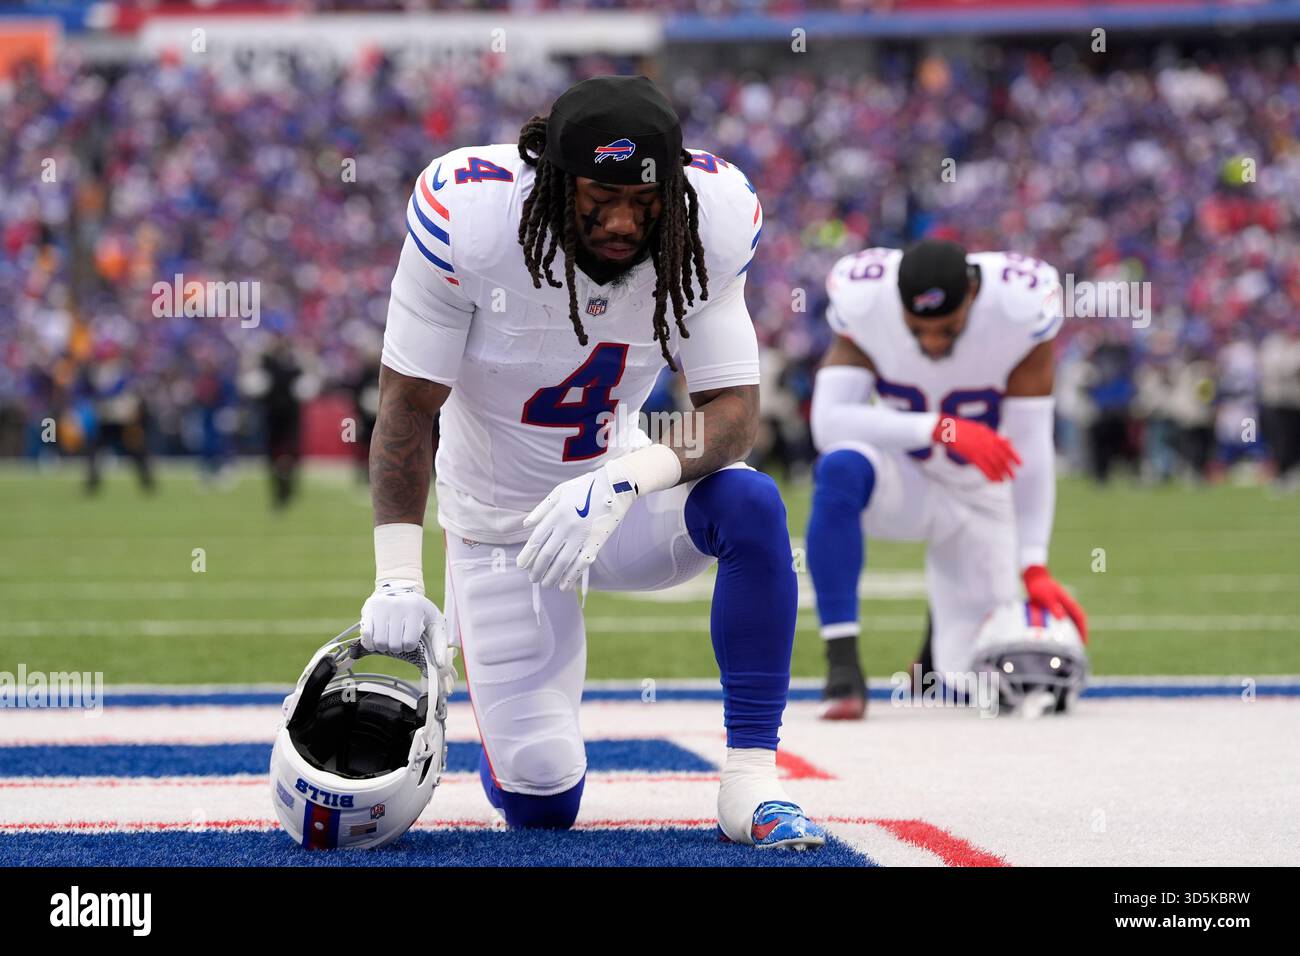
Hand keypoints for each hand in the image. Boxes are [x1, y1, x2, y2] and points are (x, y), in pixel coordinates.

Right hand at [360, 578, 443, 654]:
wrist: (400, 587)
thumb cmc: (420, 611)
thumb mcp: (435, 622)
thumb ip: (440, 644)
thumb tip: (440, 665)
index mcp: (415, 609)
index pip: (409, 642)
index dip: (410, 646)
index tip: (411, 639)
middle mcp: (397, 605)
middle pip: (393, 645)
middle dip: (397, 647)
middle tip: (399, 639)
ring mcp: (381, 606)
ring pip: (379, 642)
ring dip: (384, 646)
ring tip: (389, 638)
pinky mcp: (369, 608)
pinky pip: (365, 634)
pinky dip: (370, 642)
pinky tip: (376, 639)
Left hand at [517, 459, 639, 590]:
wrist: (616, 486)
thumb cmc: (585, 487)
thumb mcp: (560, 491)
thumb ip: (542, 509)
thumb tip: (526, 525)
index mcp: (557, 512)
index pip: (537, 539)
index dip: (528, 555)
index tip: (521, 565)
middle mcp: (567, 526)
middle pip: (547, 553)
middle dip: (537, 569)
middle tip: (532, 579)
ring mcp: (583, 535)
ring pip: (563, 561)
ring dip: (552, 576)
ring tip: (545, 584)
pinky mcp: (597, 541)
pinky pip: (582, 562)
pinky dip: (572, 576)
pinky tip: (564, 586)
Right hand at [932, 416, 1022, 481]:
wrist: (950, 429)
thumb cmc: (963, 429)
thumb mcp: (981, 429)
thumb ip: (993, 436)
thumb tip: (1005, 441)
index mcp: (991, 435)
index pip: (1007, 448)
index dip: (1014, 457)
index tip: (1020, 464)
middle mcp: (988, 443)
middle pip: (1001, 458)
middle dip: (1008, 469)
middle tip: (1013, 477)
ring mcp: (980, 449)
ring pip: (994, 464)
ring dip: (1000, 474)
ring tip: (1004, 481)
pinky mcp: (972, 456)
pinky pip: (984, 467)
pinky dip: (990, 475)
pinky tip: (993, 480)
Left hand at [1023, 565, 1087, 642]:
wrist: (1035, 578)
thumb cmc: (1040, 587)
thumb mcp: (1046, 596)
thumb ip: (1053, 606)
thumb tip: (1062, 618)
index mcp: (1069, 603)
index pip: (1080, 618)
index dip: (1083, 631)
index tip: (1083, 642)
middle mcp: (1068, 605)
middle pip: (1077, 622)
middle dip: (1080, 635)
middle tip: (1078, 648)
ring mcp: (1063, 607)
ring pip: (1070, 622)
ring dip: (1072, 633)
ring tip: (1070, 646)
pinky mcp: (1056, 608)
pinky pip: (1062, 621)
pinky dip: (1062, 629)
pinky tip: (1058, 637)